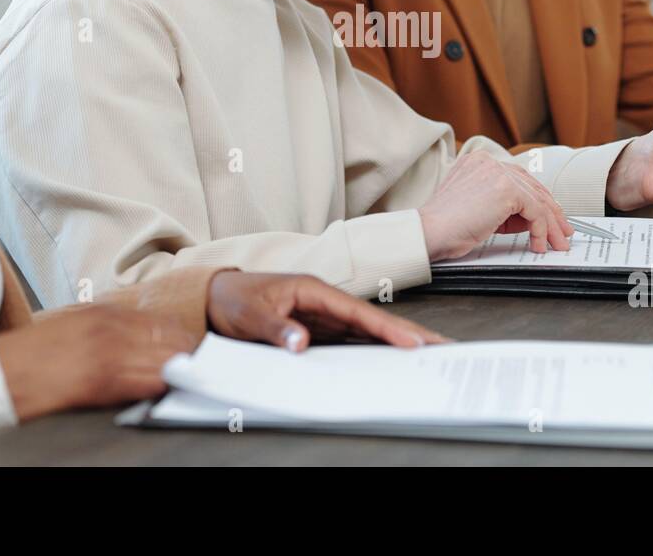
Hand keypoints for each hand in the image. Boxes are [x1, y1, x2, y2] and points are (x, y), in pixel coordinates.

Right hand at [0, 304, 197, 419]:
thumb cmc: (30, 357)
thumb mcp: (73, 327)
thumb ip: (107, 331)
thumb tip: (140, 346)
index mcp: (103, 312)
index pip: (162, 320)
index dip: (181, 338)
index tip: (191, 351)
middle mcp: (110, 325)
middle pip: (170, 337)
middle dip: (186, 355)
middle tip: (196, 370)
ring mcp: (108, 349)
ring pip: (164, 358)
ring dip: (177, 372)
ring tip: (183, 382)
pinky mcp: (101, 377)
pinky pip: (146, 379)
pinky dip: (159, 386)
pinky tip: (163, 391)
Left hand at [206, 272, 449, 350]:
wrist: (213, 298)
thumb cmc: (232, 300)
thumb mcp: (249, 316)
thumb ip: (276, 329)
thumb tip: (302, 345)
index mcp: (313, 290)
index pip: (359, 312)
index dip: (387, 328)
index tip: (413, 342)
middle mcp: (324, 302)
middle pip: (372, 320)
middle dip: (407, 333)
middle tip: (440, 346)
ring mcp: (323, 316)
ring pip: (367, 331)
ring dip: (395, 343)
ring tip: (427, 355)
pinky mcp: (318, 330)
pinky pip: (351, 341)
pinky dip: (373, 350)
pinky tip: (390, 362)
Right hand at [419, 151, 572, 260]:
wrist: (428, 233)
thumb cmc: (445, 227)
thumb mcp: (478, 210)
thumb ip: (504, 209)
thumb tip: (532, 220)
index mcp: (479, 161)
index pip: (519, 179)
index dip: (538, 200)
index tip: (549, 218)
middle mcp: (489, 161)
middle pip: (532, 187)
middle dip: (551, 213)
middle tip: (562, 231)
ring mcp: (497, 173)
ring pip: (538, 199)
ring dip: (551, 225)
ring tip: (557, 242)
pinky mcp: (506, 189)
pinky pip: (535, 211)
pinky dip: (541, 230)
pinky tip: (538, 244)